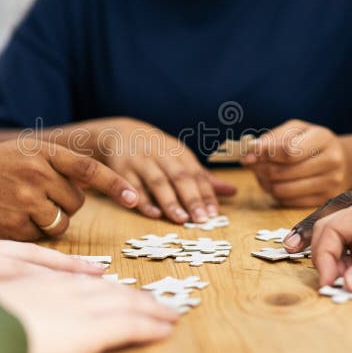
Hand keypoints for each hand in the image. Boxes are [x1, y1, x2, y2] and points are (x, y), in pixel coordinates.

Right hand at [0, 140, 139, 239]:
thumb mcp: (27, 151)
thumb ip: (60, 163)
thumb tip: (96, 180)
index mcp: (43, 152)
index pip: (90, 169)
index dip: (115, 185)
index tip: (134, 198)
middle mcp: (36, 174)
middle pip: (77, 201)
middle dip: (65, 203)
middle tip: (39, 194)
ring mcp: (24, 201)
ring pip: (62, 222)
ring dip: (51, 219)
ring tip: (24, 205)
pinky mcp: (12, 226)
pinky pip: (41, 236)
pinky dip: (31, 231)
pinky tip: (11, 216)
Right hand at [0, 272, 179, 352]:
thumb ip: (7, 306)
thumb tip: (11, 317)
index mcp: (40, 283)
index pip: (80, 283)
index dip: (104, 288)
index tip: (117, 291)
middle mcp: (64, 290)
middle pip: (109, 290)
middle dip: (134, 296)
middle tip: (155, 301)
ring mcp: (78, 308)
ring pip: (125, 304)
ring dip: (149, 309)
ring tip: (167, 312)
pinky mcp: (88, 331)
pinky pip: (129, 326)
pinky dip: (150, 326)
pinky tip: (165, 328)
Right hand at [98, 118, 236, 223]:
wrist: (119, 133)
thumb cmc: (157, 150)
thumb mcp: (180, 158)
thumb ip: (203, 177)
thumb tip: (232, 192)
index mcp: (179, 153)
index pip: (196, 174)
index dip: (206, 194)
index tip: (215, 213)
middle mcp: (162, 155)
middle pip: (179, 177)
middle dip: (191, 198)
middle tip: (202, 219)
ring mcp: (141, 161)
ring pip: (157, 182)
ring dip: (169, 201)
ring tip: (181, 219)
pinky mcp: (122, 169)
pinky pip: (133, 186)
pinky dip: (142, 200)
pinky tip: (153, 213)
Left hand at [242, 120, 349, 207]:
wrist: (341, 161)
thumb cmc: (311, 142)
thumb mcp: (295, 130)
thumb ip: (273, 138)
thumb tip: (249, 152)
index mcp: (323, 138)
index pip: (289, 151)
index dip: (265, 154)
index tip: (248, 155)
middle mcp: (331, 161)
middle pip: (283, 172)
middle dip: (260, 169)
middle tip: (250, 165)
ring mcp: (330, 183)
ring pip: (283, 189)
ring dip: (265, 182)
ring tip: (262, 174)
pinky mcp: (324, 200)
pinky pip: (288, 201)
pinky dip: (275, 193)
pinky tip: (274, 183)